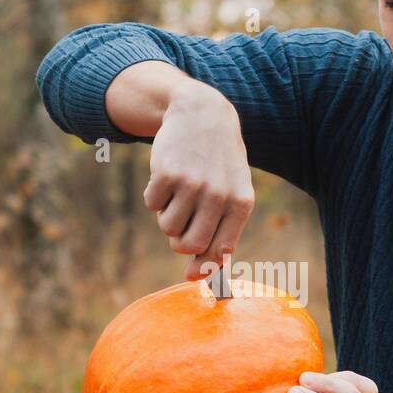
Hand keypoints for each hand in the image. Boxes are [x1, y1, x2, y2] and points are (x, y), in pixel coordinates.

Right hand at [141, 80, 255, 280]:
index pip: (219, 252)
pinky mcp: (167, 173)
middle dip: (180, 241)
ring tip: (179, 193)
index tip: (192, 269)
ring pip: (168, 228)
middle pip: (188, 246)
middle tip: (184, 220)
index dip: (202, 264)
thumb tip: (193, 278)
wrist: (203, 114)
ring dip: (167, 216)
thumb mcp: (230, 195)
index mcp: (241, 204)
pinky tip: (168, 175)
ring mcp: (192, 184)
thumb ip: (218, 236)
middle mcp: (219, 195)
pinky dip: (155, 196)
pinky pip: (151, 204)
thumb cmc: (219, 164)